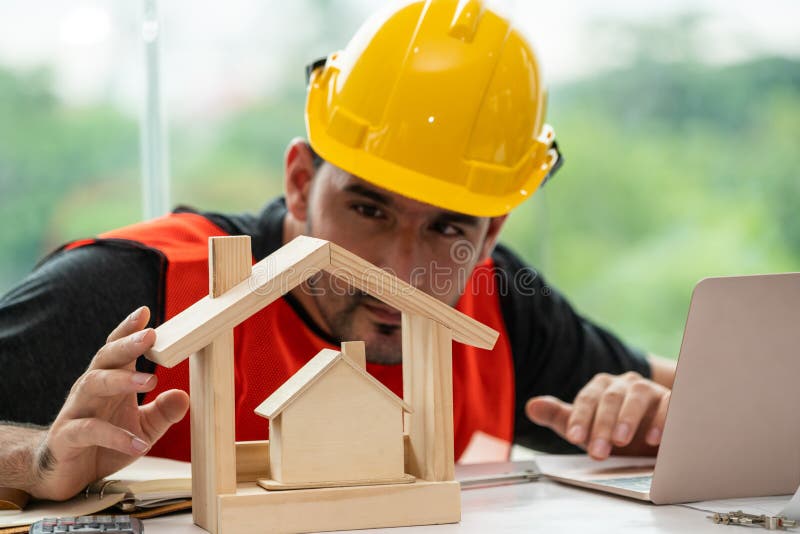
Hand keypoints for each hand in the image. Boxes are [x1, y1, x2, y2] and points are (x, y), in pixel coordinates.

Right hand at [29, 307, 188, 499]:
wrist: (67, 476)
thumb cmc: (106, 443)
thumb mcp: (144, 429)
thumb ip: (163, 412)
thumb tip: (184, 396)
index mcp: (111, 381)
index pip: (117, 349)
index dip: (129, 330)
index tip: (145, 312)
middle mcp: (91, 390)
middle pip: (105, 359)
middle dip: (127, 345)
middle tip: (150, 335)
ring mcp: (76, 411)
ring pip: (94, 384)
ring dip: (122, 380)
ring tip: (152, 382)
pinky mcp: (66, 438)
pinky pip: (89, 431)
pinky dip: (115, 437)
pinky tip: (138, 444)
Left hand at [525, 372, 669, 459]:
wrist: (656, 433)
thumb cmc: (617, 430)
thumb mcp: (588, 427)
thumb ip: (561, 417)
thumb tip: (531, 406)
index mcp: (600, 388)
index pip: (586, 399)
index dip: (579, 418)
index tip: (574, 438)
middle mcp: (623, 384)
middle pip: (609, 399)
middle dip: (601, 426)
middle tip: (597, 453)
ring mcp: (649, 389)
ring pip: (637, 396)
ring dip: (627, 418)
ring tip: (620, 440)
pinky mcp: (672, 399)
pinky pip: (669, 403)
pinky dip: (662, 419)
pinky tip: (654, 439)